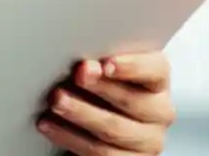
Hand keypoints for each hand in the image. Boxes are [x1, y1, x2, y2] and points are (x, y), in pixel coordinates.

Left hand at [38, 51, 176, 154]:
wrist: (93, 126)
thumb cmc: (97, 89)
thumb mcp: (102, 71)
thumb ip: (99, 62)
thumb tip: (82, 60)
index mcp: (156, 82)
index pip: (155, 70)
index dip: (132, 66)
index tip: (106, 63)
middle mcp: (158, 112)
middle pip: (132, 101)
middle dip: (100, 87)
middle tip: (76, 75)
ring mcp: (147, 141)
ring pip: (114, 129)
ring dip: (81, 113)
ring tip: (57, 101)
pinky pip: (100, 153)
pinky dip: (70, 138)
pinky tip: (50, 125)